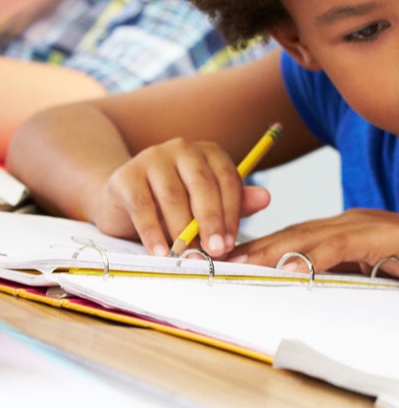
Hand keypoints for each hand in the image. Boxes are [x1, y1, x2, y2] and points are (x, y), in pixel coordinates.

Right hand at [90, 137, 269, 257]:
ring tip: (189, 258)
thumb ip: (235, 203)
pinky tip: (162, 253)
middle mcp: (182, 149)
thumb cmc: (175, 205)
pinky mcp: (126, 176)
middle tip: (216, 252)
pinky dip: (153, 233)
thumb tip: (265, 199)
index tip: (231, 243)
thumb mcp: (207, 204)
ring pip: (173, 197)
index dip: (231, 213)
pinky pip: (143, 207)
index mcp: (209, 153)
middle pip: (202, 185)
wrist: (123, 200)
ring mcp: (152, 158)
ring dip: (183, 232)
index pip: (227, 180)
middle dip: (211, 222)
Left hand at [230, 209, 398, 327]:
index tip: (223, 261)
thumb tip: (311, 291)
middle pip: (290, 231)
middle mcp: (350, 220)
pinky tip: (290, 265)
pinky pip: (341, 246)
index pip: (292, 236)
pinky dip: (312, 255)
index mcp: (347, 228)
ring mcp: (366, 225)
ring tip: (236, 264)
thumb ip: (346, 275)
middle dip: (250, 245)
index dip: (256, 246)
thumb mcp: (377, 271)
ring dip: (270, 249)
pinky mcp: (383, 236)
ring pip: (307, 235)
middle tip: (212, 259)